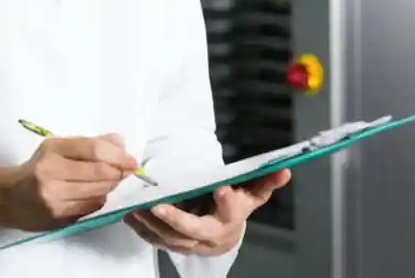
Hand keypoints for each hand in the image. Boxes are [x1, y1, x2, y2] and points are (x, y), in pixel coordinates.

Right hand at [3, 134, 138, 231]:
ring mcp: (55, 199)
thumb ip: (89, 144)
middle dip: (118, 172)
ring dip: (111, 186)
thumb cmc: (38, 168)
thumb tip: (120, 143)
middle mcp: (51, 174)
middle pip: (100, 173)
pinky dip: (99, 198)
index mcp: (51, 151)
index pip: (93, 150)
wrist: (9, 198)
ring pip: (99, 192)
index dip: (118, 155)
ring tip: (111, 180)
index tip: (132, 160)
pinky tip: (95, 193)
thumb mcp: (57, 148)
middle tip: (126, 171)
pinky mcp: (59, 218)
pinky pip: (91, 207)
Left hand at [124, 169, 290, 256]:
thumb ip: (265, 181)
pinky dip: (141, 230)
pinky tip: (128, 216)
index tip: (223, 189)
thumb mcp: (252, 194)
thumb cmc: (236, 209)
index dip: (229, 202)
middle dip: (176, 219)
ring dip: (150, 225)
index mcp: (230, 219)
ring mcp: (190, 244)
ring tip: (134, 208)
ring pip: (170, 238)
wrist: (224, 236)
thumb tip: (285, 170)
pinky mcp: (174, 245)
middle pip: (194, 231)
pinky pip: (156, 240)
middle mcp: (210, 235)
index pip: (232, 212)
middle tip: (158, 206)